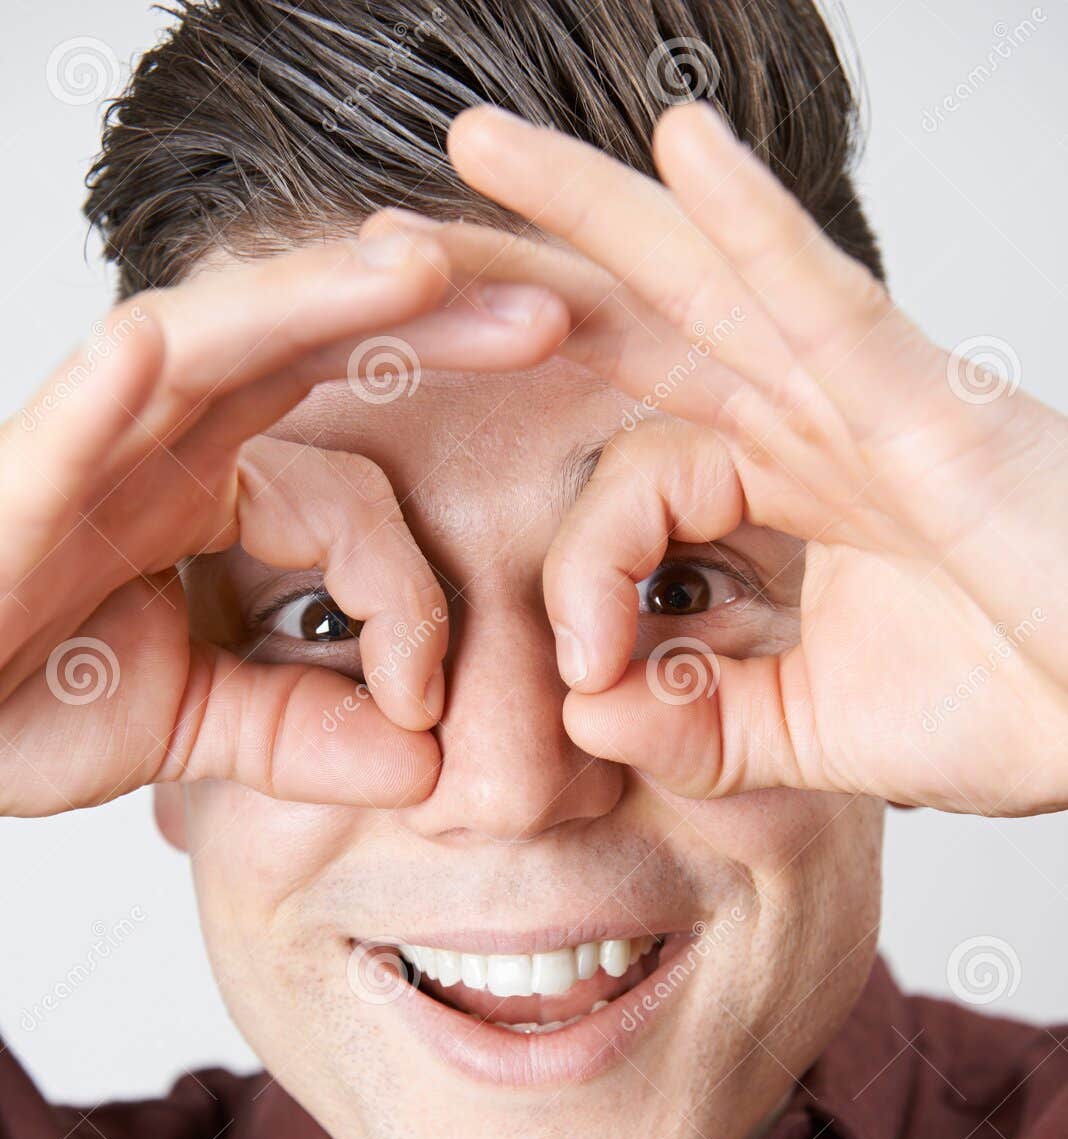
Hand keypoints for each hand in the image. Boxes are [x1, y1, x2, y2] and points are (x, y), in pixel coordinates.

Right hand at [0, 235, 567, 815]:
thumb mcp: (196, 729)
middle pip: (305, 354)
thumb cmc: (21, 706)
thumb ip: (305, 736)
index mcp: (201, 494)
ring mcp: (84, 449)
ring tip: (419, 267)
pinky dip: (110, 386)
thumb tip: (424, 767)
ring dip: (312, 300)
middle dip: (428, 323)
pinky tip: (156, 347)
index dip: (406, 589)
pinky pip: (64, 422)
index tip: (423, 696)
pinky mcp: (13, 489)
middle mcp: (153, 447)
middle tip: (556, 313)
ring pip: (209, 348)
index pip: (347, 497)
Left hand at [370, 104, 1067, 815]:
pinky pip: (827, 305)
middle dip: (516, 277)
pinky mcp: (929, 411)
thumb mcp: (815, 733)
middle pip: (640, 324)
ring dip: (594, 202)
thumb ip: (698, 726)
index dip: (580, 566)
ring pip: (711, 279)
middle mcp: (815, 425)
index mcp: (791, 493)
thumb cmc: (1022, 701)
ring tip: (477, 140)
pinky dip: (757, 229)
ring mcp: (870, 404)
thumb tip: (582, 715)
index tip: (580, 670)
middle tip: (390, 243)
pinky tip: (682, 149)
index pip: (633, 483)